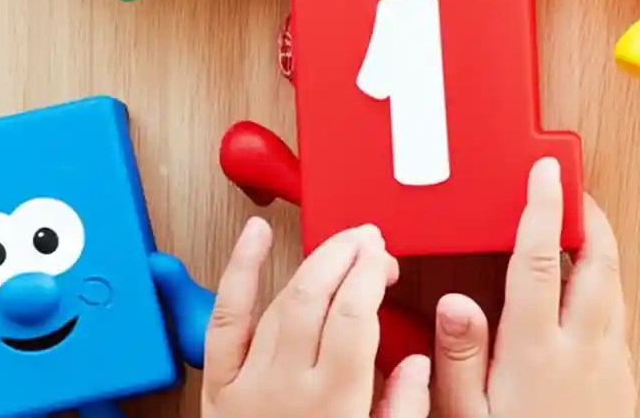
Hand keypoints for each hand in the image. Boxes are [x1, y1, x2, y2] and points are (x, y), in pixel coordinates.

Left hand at [202, 219, 430, 417]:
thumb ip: (404, 411)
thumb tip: (420, 364)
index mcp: (334, 402)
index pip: (355, 313)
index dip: (370, 273)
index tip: (385, 258)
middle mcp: (287, 386)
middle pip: (319, 296)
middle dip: (347, 255)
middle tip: (369, 241)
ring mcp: (248, 383)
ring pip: (282, 301)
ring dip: (313, 262)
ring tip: (338, 244)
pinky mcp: (218, 389)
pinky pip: (225, 319)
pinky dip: (239, 272)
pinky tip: (254, 238)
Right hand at [432, 158, 635, 417]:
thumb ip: (460, 358)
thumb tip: (458, 302)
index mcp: (537, 350)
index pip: (543, 259)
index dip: (544, 207)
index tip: (547, 172)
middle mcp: (582, 349)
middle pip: (599, 262)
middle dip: (589, 216)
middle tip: (573, 190)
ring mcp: (609, 365)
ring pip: (614, 288)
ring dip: (600, 251)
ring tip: (577, 232)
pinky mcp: (622, 383)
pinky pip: (618, 318)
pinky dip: (605, 288)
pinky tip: (586, 294)